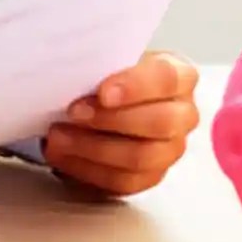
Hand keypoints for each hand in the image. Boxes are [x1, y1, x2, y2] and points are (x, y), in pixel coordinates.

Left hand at [44, 51, 199, 196]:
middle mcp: (183, 114)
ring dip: (92, 147)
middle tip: (73, 112)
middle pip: (159, 123)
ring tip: (58, 136)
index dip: (135, 86)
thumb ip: (102, 64)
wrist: (105, 101)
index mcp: (180, 75)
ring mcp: (170, 149)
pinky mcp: (150, 176)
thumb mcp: (109, 59)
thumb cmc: (110, 76)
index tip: (102, 93)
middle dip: (110, 119)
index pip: (166, 78)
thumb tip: (73, 71)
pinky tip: (62, 156)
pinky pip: (122, 181)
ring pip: (140, 157)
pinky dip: (87, 169)